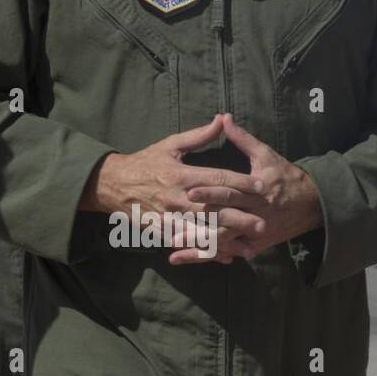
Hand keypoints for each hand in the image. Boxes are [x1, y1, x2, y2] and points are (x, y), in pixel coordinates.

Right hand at [82, 115, 266, 256]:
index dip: (240, 183)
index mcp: (181, 174)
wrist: (113, 184)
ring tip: (250, 244)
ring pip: (204, 230)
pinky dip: (207, 250)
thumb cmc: (145, 162)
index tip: (260, 187)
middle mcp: (176, 197)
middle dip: (240, 217)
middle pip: (214, 209)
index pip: (216, 179)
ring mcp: (169, 217)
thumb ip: (198, 135)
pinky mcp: (162, 230)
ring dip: (229, 239)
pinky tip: (225, 256)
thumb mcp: (170, 145)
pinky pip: (189, 243)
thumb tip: (222, 120)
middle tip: (263, 222)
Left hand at [173, 113, 322, 265]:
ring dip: (199, 243)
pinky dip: (205, 256)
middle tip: (174, 221)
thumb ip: (242, 139)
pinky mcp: (254, 246)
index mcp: (258, 190)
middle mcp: (257, 214)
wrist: (312, 205)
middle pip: (225, 218)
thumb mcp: (266, 155)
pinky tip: (182, 258)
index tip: (190, 190)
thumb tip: (223, 118)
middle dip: (200, 221)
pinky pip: (227, 252)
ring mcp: (255, 233)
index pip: (231, 191)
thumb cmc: (285, 176)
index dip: (211, 192)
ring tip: (174, 244)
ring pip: (224, 240)